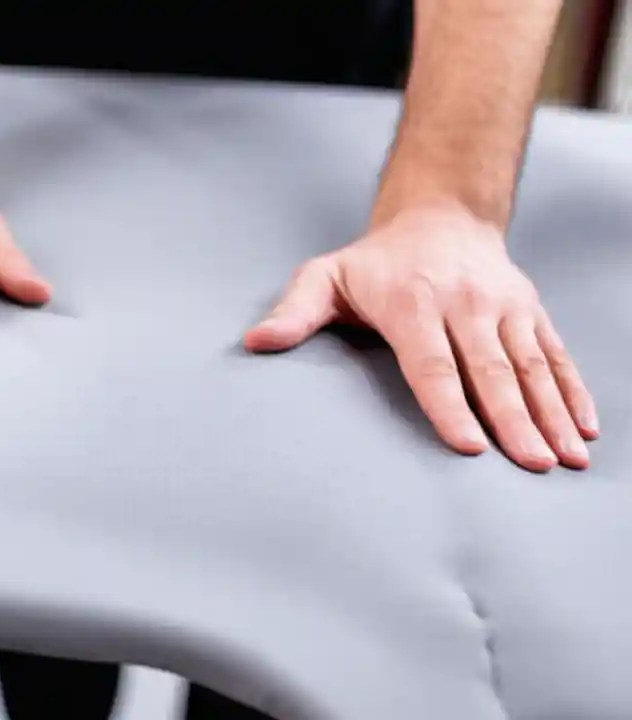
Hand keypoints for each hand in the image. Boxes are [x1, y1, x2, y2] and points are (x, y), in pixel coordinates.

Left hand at [243, 205, 597, 471]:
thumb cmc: (375, 261)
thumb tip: (255, 342)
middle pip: (490, 371)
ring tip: (567, 459)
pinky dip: (573, 391)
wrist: (440, 215)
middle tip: (530, 465)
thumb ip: (294, 312)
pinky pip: (555, 354)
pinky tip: (585, 428)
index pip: (433, 363)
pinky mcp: (530, 310)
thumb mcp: (325, 276)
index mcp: (414, 301)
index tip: (468, 445)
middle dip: (514, 420)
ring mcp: (504, 306)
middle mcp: (466, 303)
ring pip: (531, 366)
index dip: (450, 405)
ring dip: (552, 414)